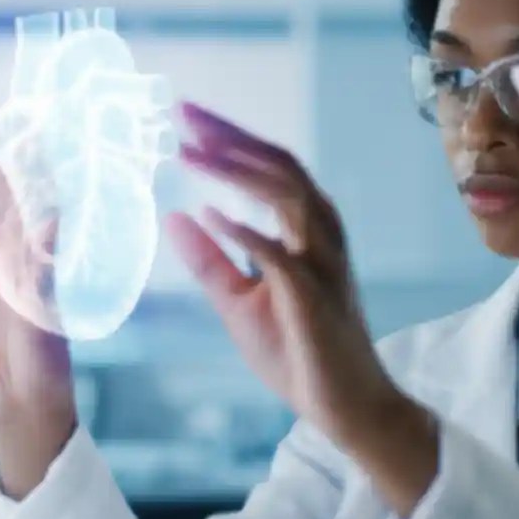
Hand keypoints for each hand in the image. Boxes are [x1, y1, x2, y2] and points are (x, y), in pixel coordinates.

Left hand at [165, 103, 405, 445]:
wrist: (345, 407)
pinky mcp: (316, 301)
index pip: (271, 168)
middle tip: (181, 112)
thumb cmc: (298, 352)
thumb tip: (174, 217)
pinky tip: (212, 212)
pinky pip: (282, 256)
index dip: (230, 139)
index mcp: (307, 232)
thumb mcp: (239, 303)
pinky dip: (247, 231)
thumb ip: (211, 260)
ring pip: (289, 197)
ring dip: (237, 170)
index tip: (185, 118)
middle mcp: (322, 238)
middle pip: (281, 167)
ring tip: (190, 151)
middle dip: (232, 137)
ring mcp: (324, 266)